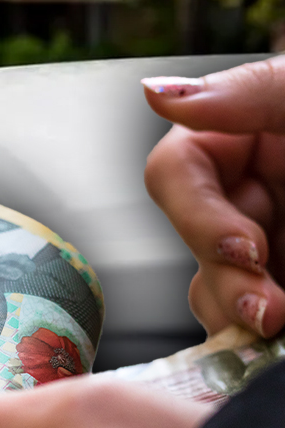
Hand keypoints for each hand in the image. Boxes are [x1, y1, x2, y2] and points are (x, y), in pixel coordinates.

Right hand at [142, 57, 284, 337]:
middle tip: (269, 311)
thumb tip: (156, 91)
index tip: (245, 245)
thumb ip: (246, 92)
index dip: (197, 216)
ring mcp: (269, 244)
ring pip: (217, 292)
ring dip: (239, 314)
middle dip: (224, 281)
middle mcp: (245, 195)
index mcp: (237, 140)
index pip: (176, 175)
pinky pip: (255, 317)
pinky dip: (265, 334)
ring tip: (279, 327)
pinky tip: (281, 336)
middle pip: (193, 246)